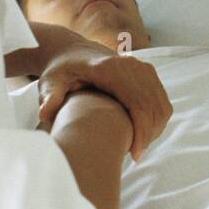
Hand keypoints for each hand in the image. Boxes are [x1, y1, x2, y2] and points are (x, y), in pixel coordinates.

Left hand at [37, 39, 172, 159]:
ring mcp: (142, 68)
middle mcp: (131, 66)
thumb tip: (46, 113)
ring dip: (155, 129)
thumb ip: (49, 97)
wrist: (72, 53)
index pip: (138, 103)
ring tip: (138, 146)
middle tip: (135, 155)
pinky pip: (161, 101)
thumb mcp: (50, 82)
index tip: (134, 153)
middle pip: (153, 106)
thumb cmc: (61, 72)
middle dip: (149, 135)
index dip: (141, 131)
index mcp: (110, 69)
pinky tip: (141, 134)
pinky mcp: (147, 73)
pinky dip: (156, 120)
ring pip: (161, 105)